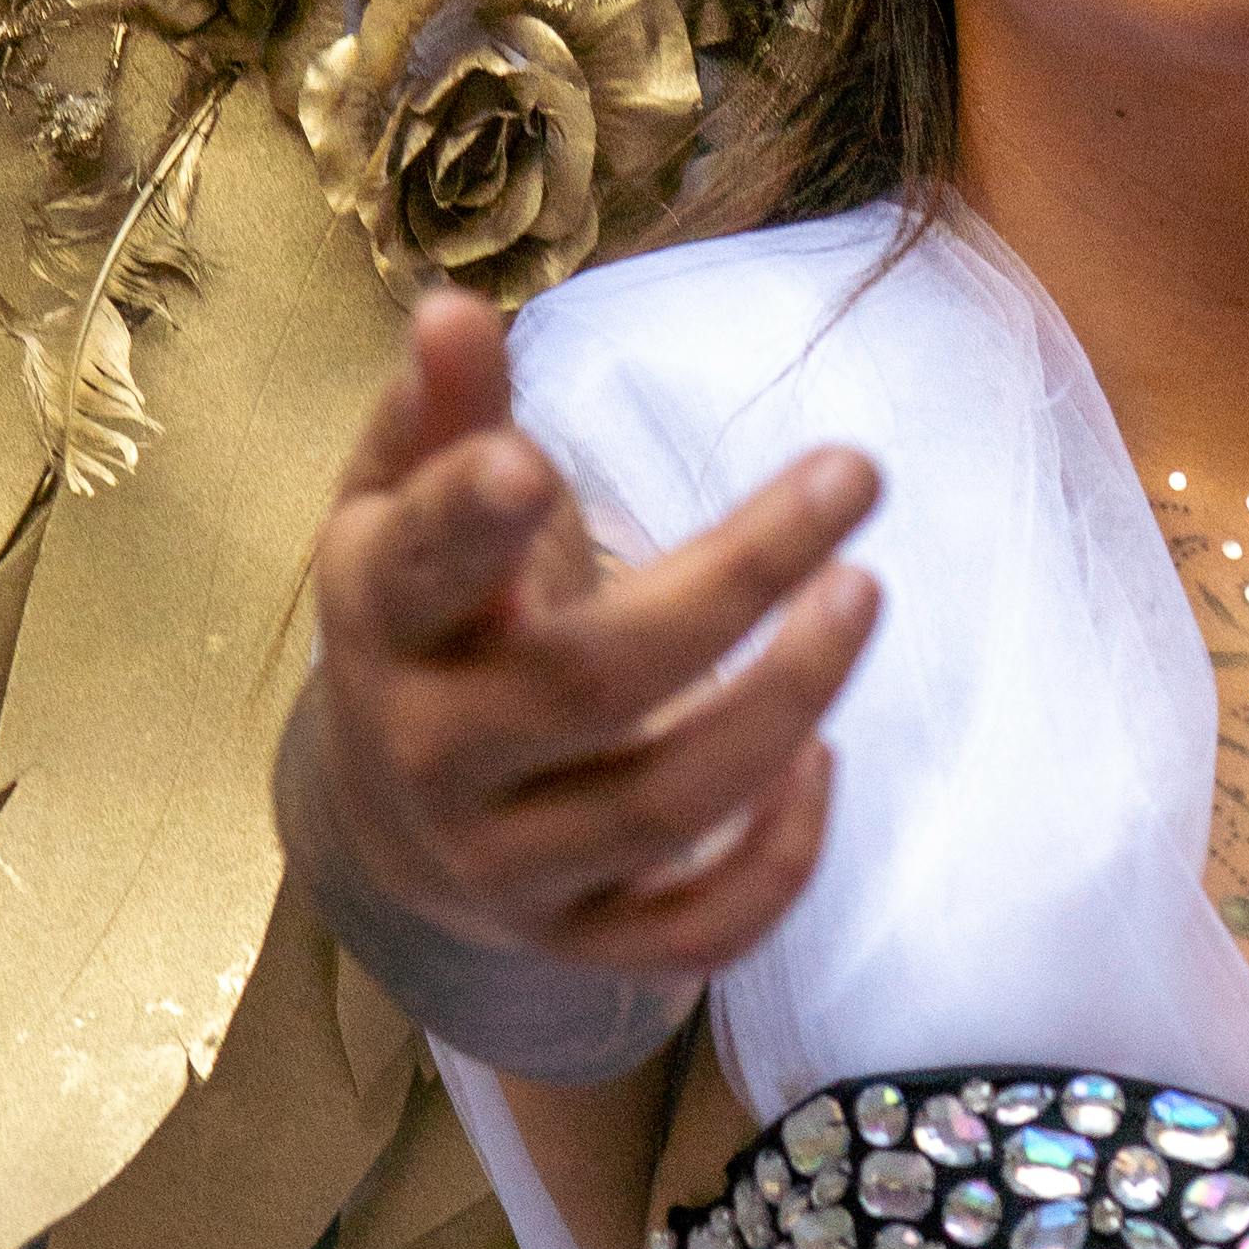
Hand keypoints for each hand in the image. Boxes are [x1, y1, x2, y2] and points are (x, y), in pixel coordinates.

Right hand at [301, 286, 882, 1023]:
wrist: (388, 815)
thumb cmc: (430, 619)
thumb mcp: (406, 509)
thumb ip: (442, 414)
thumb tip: (455, 309)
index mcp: (385, 623)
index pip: (421, 573)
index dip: (468, 524)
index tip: (535, 460)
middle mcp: (432, 754)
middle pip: (587, 686)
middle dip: (733, 585)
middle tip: (852, 476)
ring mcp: (506, 864)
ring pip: (660, 808)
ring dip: (782, 704)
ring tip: (863, 592)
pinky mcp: (577, 939)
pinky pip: (690, 933)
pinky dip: (775, 864)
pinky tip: (827, 759)